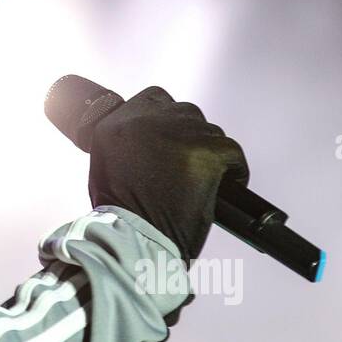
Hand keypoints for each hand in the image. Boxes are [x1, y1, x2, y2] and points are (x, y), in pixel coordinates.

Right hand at [87, 86, 248, 264]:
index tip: (171, 139)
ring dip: (210, 153)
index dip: (167, 119)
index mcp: (113, 123)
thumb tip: (153, 140)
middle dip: (190, 136)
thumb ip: (128, 143)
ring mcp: (177, 134)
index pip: (155, 98)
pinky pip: (232, 152)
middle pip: (185, 111)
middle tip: (187, 167)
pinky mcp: (205, 153)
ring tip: (202, 181)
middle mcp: (143, 120)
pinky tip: (226, 186)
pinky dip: (234, 170)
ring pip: (210, 131)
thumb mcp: (106, 166)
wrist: (133, 242)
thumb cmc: (120, 217)